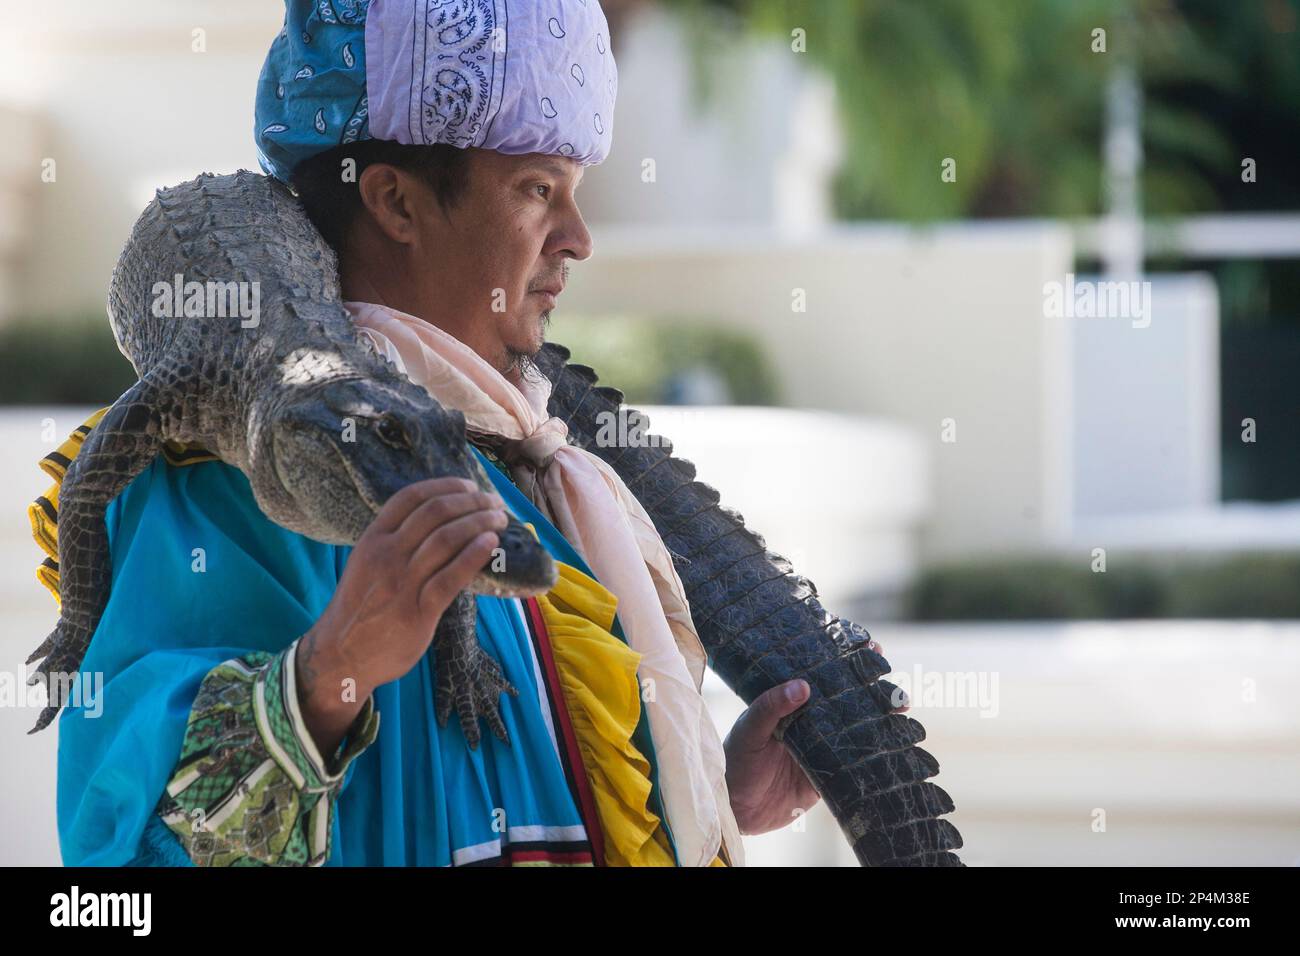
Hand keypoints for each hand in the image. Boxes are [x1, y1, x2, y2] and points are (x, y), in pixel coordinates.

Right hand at [296, 477, 508, 755]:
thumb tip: (440, 523)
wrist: (340, 654)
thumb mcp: (367, 565)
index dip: (445, 486)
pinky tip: (491, 544)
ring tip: (499, 520)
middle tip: (494, 503)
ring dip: (479, 523)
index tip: (469, 486)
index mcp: (373, 539)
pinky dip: (474, 555)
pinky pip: (451, 577)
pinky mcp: (418, 611)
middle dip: (471, 502)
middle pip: (435, 513)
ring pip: (446, 539)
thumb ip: (395, 543)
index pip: (410, 498)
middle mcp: (386, 555)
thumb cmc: (361, 607)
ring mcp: (402, 583)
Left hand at [723, 639, 907, 835]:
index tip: (870, 646)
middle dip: (873, 690)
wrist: (735, 810)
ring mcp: (821, 749)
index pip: (822, 677)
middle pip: (847, 701)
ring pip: (856, 730)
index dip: (846, 661)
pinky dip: (875, 756)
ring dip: (880, 719)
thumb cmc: (735, 762)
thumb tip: (802, 685)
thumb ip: (771, 707)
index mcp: (791, 705)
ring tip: (901, 708)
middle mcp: (810, 723)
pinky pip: (855, 764)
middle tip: (894, 685)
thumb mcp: (749, 730)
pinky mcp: (827, 777)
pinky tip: (896, 747)